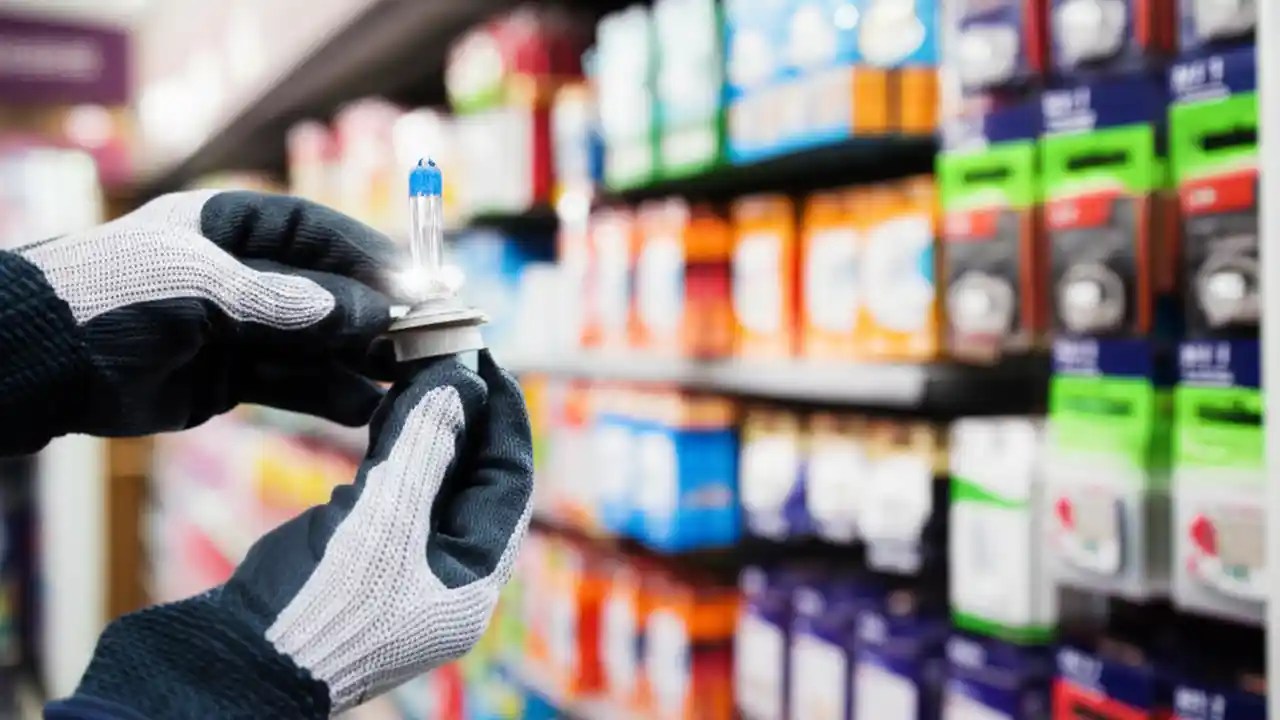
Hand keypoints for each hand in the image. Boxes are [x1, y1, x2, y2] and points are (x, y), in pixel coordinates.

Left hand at [14, 189, 404, 436]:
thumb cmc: (113, 297)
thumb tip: (368, 312)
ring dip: (361, 361)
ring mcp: (238, 329)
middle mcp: (243, 275)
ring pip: (317, 343)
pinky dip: (330, 395)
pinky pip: (293, 383)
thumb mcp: (201, 286)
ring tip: (407, 382)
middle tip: (428, 342)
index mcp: (232, 228)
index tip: (421, 283)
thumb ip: (286, 302)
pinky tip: (366, 407)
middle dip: (378, 317)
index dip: (372, 256)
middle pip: (328, 292)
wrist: (41, 363)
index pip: (319, 233)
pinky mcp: (230, 379)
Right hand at [60, 352, 533, 717]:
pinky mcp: (361, 559)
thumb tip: (464, 380)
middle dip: (464, 414)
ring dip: (427, 426)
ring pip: (430, 481)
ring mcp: (403, 570)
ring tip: (420, 365)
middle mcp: (448, 578)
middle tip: (452, 353)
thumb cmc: (317, 607)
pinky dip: (391, 450)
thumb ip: (425, 448)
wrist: (228, 663)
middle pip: (473, 478)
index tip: (488, 360)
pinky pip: (391, 493)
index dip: (503, 417)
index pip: (509, 482)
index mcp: (473, 583)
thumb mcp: (381, 522)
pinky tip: (386, 406)